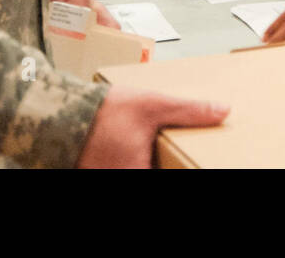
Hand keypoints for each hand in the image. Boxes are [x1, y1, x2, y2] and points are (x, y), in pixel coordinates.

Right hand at [77, 88, 228, 167]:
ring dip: (153, 161)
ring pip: (141, 169)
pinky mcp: (99, 173)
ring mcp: (107, 177)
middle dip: (167, 162)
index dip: (182, 166)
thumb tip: (223, 111)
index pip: (171, 173)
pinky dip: (139, 161)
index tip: (194, 160)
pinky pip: (127, 168)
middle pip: (154, 171)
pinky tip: (145, 151)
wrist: (61, 110)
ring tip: (161, 150)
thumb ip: (189, 111)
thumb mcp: (153, 105)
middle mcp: (120, 178)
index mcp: (137, 173)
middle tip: (181, 153)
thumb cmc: (105, 111)